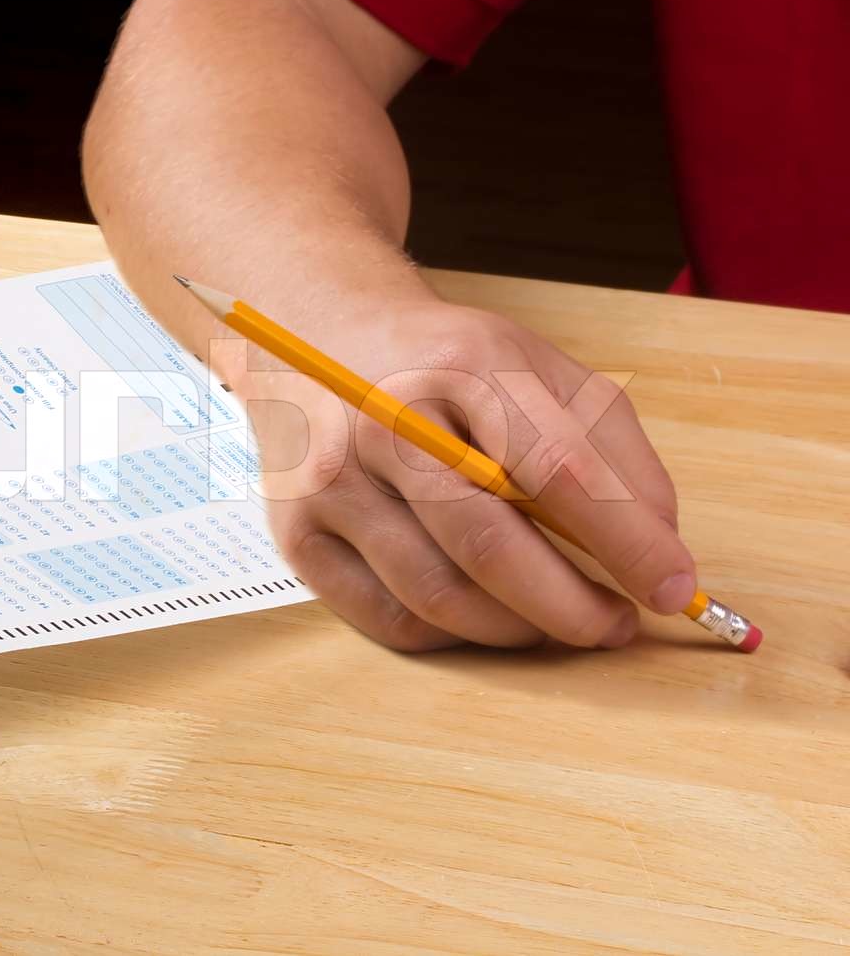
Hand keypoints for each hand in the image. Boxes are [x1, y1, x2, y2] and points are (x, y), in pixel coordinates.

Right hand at [247, 293, 695, 650]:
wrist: (316, 335)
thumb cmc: (441, 361)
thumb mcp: (536, 367)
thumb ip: (608, 446)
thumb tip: (657, 545)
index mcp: (460, 366)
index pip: (556, 469)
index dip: (625, 541)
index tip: (674, 588)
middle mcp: (382, 423)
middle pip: (486, 546)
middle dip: (570, 606)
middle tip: (614, 625)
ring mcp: (330, 483)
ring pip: (437, 596)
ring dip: (517, 629)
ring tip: (553, 619)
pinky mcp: (296, 533)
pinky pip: (386, 618)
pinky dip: (451, 634)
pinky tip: (481, 613)